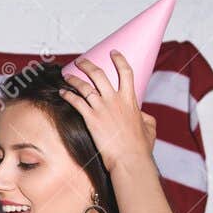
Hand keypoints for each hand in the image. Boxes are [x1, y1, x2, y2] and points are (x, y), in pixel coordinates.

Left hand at [63, 52, 155, 172]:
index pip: (126, 72)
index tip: (114, 53)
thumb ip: (145, 117)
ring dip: (73, 79)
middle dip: (88, 65)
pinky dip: (68, 95)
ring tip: (66, 74)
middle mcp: (115, 99)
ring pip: (84, 86)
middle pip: (99, 74)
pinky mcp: (91, 118)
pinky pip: (76, 102)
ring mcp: (102, 108)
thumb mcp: (150, 127)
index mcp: (130, 99)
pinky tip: (62, 92)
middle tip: (80, 61)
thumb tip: (142, 114)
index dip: (119, 60)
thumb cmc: (140, 146)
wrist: (129, 158)